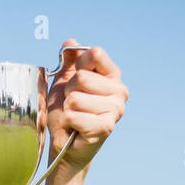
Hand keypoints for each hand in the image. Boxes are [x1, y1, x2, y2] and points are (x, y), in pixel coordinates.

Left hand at [47, 39, 127, 173]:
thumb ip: (69, 61)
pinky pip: (74, 115)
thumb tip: (70, 42)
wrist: (64, 142)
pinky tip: (75, 128)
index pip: (95, 54)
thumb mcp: (64, 81)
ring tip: (74, 117)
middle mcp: (119, 91)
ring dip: (68, 109)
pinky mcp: (106, 127)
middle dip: (69, 92)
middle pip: (82, 77)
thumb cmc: (67, 111)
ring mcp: (115, 110)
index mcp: (112, 76)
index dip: (78, 66)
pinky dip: (68, 122)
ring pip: (76, 98)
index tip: (76, 81)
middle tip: (73, 105)